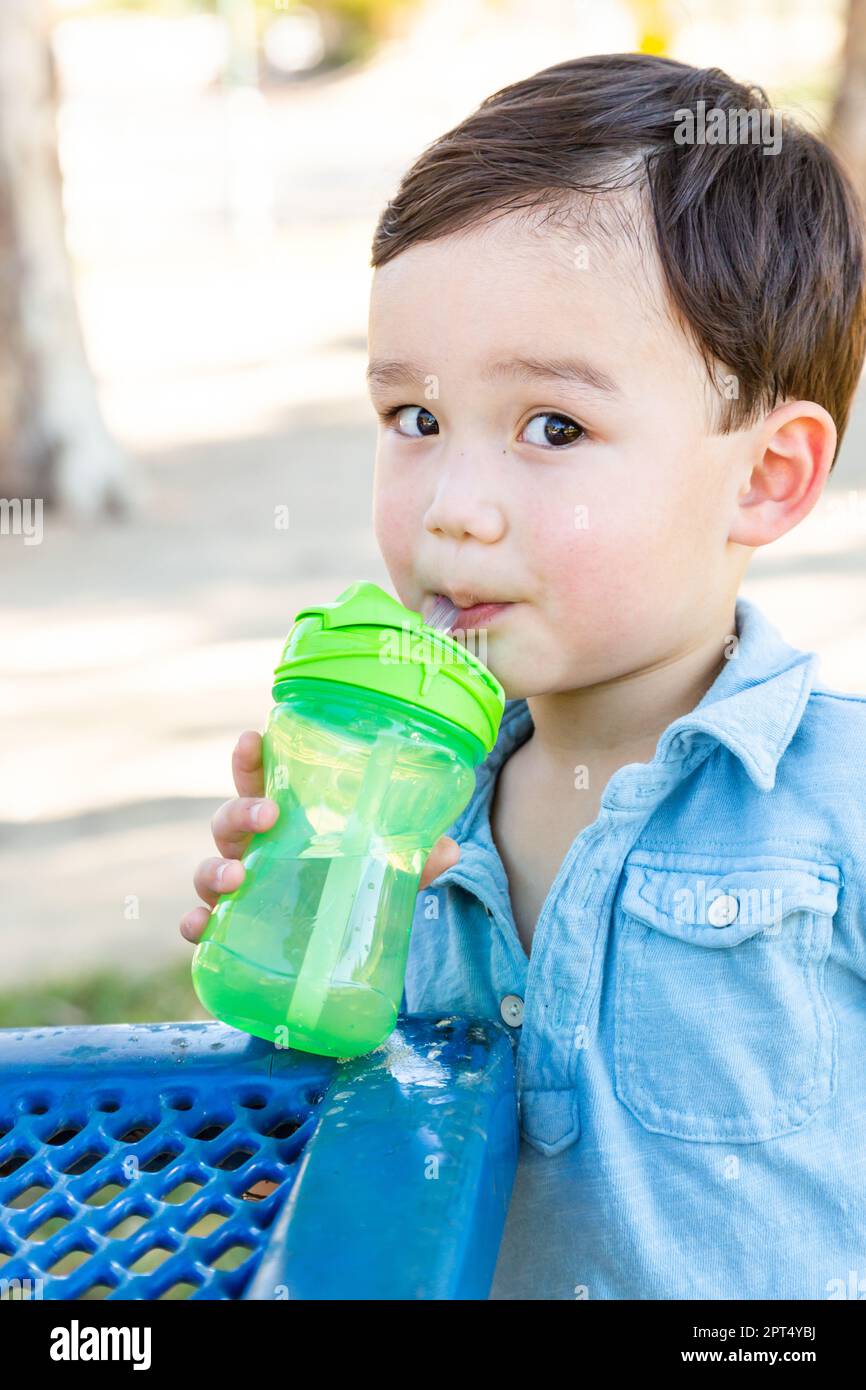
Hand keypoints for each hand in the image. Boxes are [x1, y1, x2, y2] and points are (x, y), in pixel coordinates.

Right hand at [180, 729, 460, 943]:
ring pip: (207, 870)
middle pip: (228, 821)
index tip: (251, 738)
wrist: (335, 948)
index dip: (249, 759)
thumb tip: (450, 849)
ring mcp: (237, 890)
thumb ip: (412, 857)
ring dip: (215, 870)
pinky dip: (195, 924)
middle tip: (268, 815)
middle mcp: (252, 850)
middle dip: (240, 812)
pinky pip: (202, 924)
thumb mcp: (385, 868)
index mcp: (284, 822)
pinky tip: (201, 926)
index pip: (259, 780)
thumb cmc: (348, 886)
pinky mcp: (230, 931)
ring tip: (238, 877)